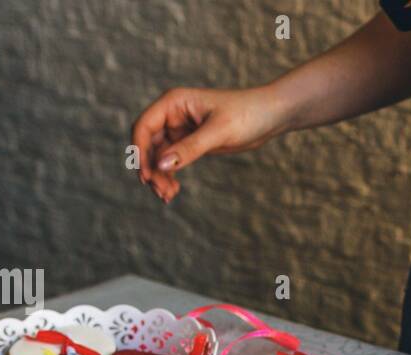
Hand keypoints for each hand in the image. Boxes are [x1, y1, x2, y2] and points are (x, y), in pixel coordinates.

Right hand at [131, 86, 285, 202]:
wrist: (270, 115)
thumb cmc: (247, 114)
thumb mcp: (218, 132)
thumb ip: (190, 148)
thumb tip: (160, 165)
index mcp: (174, 102)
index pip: (144, 126)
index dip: (139, 151)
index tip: (146, 176)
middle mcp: (173, 114)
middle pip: (148, 144)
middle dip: (150, 169)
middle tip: (160, 192)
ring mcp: (181, 129)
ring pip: (158, 156)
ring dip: (159, 176)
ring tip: (167, 196)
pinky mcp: (191, 143)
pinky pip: (172, 161)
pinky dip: (170, 176)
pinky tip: (173, 192)